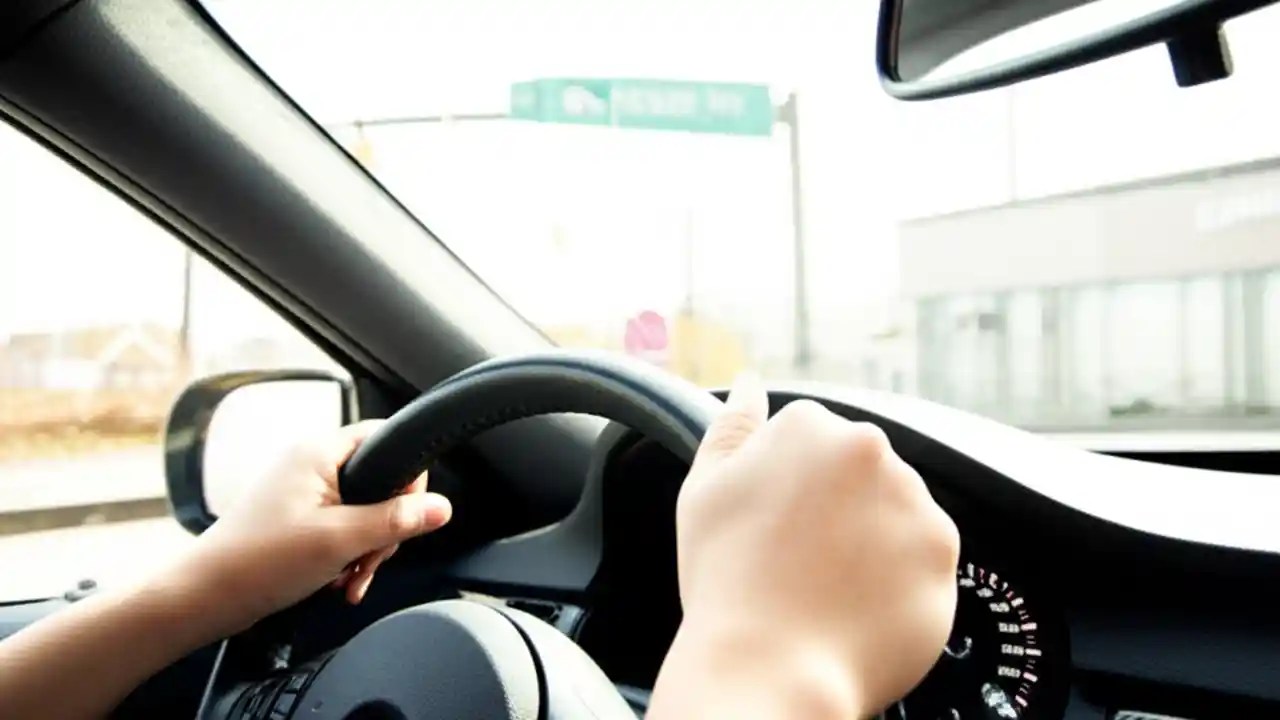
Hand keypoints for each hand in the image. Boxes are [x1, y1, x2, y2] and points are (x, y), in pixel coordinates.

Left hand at [181, 420, 452, 633]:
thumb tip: (441, 507)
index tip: (405, 515)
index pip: (386, 438)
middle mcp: (310, 464)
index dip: (406, 477)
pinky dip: (348, 555)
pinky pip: (343, 528)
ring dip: (367, 548)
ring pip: (364, 511)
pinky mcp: (298, 519)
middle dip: (384, 526)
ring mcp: (303, 492)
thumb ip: (395, 521)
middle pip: (380, 481)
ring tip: (351, 576)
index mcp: (318, 452)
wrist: (205, 597)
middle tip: (370, 556)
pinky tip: (340, 580)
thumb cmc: (256, 562)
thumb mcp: (340, 540)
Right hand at [654, 375, 958, 717]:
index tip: (774, 527)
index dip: (788, 490)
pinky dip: (897, 581)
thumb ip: (732, 426)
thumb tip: (751, 381)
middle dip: (837, 508)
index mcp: (812, 427)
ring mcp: (914, 502)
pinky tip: (856, 605)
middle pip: (858, 473)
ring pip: (894, 512)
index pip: (810, 442)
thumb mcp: (705, 491)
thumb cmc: (726, 580)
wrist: (769, 667)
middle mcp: (872, 451)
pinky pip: (923, 560)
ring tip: (828, 587)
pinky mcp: (944, 555)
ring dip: (872, 540)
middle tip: (799, 560)